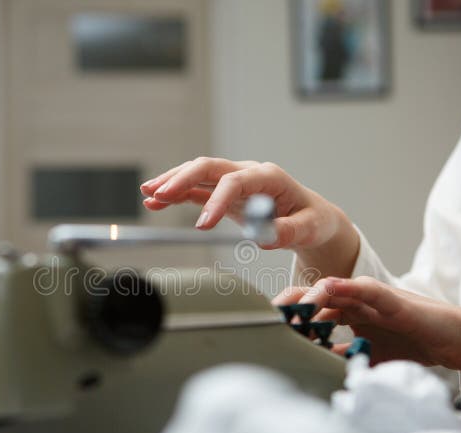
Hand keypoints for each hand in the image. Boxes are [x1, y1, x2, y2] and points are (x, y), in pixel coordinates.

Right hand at [141, 157, 359, 276]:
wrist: (311, 218)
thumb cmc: (312, 221)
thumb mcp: (308, 229)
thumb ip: (288, 232)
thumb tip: (264, 236)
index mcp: (268, 177)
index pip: (234, 181)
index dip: (216, 200)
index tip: (202, 226)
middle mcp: (247, 173)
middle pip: (208, 167)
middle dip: (181, 178)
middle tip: (158, 194)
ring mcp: (234, 181)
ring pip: (198, 174)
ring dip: (172, 182)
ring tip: (147, 195)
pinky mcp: (225, 193)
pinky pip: (197, 190)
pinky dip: (176, 195)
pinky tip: (155, 202)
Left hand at [272, 276, 460, 369]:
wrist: (454, 343)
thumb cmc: (412, 348)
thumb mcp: (368, 359)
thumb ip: (342, 360)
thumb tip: (312, 371)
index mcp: (346, 316)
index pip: (309, 314)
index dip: (287, 320)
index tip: (264, 330)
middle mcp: (354, 303)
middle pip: (312, 299)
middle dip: (288, 307)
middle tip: (267, 318)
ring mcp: (371, 299)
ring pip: (334, 291)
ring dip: (309, 297)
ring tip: (289, 305)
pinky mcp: (392, 300)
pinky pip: (367, 290)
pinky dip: (348, 287)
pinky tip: (328, 287)